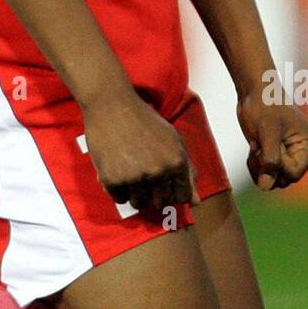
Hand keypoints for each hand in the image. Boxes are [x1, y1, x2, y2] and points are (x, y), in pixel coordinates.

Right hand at [81, 92, 197, 212]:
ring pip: (139, 204)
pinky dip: (119, 190)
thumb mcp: (172, 140)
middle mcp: (158, 171)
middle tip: (145, 176)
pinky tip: (118, 171)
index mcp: (176, 161)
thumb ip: (187, 172)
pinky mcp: (112, 179)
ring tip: (131, 173)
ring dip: (136, 193)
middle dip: (154, 194)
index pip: (182, 197)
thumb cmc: (144, 121)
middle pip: (161, 203)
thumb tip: (196, 203)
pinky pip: (120, 199)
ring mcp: (134, 176)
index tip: (164, 183)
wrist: (111, 104)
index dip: (173, 192)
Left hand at [237, 82, 307, 190]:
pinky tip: (254, 147)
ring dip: (259, 167)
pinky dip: (256, 166)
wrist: (254, 91)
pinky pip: (267, 174)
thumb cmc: (264, 105)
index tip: (263, 147)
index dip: (275, 166)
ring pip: (274, 179)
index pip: (293, 173)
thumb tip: (265, 187)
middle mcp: (304, 154)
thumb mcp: (267, 131)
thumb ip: (269, 159)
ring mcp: (291, 156)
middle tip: (256, 146)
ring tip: (255, 145)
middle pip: (284, 179)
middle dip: (265, 167)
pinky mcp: (278, 156)